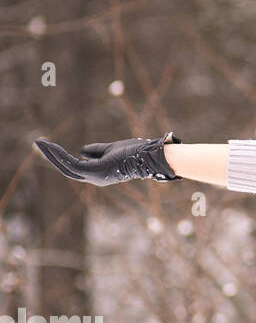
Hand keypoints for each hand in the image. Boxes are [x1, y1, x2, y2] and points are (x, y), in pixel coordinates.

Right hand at [33, 132, 183, 185]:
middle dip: (52, 157)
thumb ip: (96, 151)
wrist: (150, 155)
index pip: (75, 168)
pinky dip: (61, 155)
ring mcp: (95, 177)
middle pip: (67, 169)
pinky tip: (52, 147)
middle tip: (38, 144)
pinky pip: (73, 164)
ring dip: (52, 155)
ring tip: (40, 143)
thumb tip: (81, 150)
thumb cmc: (136, 152)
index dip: (61, 158)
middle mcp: (95, 179)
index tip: (50, 147)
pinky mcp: (97, 171)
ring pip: (66, 167)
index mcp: (99, 174)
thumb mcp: (111, 149)